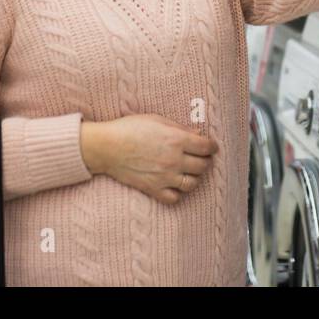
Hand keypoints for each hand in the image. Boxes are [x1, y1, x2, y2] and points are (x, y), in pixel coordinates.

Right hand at [80, 114, 218, 203]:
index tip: (211, 146)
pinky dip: (178, 193)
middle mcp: (174, 160)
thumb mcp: (158, 120)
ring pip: (192, 184)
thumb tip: (197, 135)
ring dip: (194, 177)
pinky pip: (174, 198)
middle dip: (205, 161)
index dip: (212, 146)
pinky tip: (174, 184)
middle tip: (201, 157)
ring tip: (189, 171)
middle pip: (202, 166)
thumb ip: (180, 129)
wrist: (107, 146)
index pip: (207, 147)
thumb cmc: (131, 128)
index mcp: (177, 140)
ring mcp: (164, 177)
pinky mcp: (153, 189)